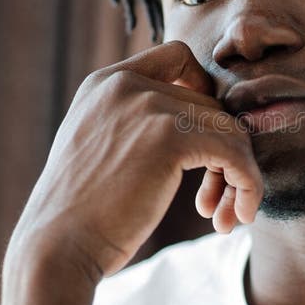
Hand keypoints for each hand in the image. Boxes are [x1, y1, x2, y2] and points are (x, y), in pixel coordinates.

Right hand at [8, 41, 262, 280]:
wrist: (57, 247)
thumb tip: (198, 130)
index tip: (207, 137)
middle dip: (223, 154)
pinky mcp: (170, 137)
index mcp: (105, 83)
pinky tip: (237, 217)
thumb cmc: (81, 213)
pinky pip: (234, 153)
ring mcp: (148, 107)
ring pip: (229, 130)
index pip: (177, 57)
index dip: (204, 91)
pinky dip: (247, 185)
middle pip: (211, 105)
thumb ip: (134, 124)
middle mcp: (126, 85)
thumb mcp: (99, 148)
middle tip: (215, 202)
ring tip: (226, 215)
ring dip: (236, 176)